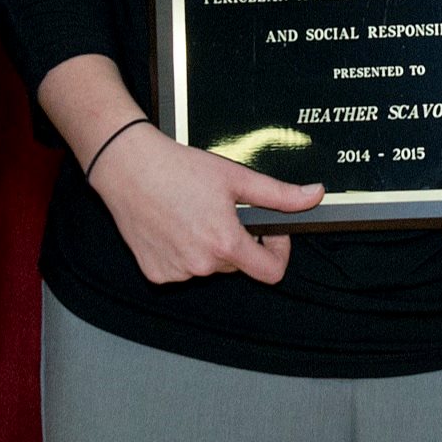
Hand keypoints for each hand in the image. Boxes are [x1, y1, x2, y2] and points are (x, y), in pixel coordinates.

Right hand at [92, 128, 323, 284]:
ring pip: (209, 265)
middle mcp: (201, 264)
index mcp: (225, 244)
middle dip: (238, 240)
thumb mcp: (236, 177)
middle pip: (238, 264)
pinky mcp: (156, 272)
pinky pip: (183, 268)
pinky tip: (174, 225)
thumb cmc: (178, 169)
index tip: (268, 232)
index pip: (271, 273)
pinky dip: (184, 251)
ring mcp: (176, 272)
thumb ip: (279, 195)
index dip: (277, 252)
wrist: (127, 168)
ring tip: (193, 213)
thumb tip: (314, 195)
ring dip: (209, 246)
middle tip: (221, 209)